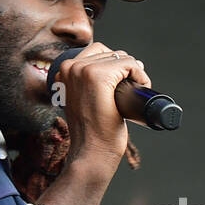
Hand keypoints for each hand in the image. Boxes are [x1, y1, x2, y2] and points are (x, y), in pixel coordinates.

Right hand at [57, 41, 151, 180]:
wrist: (91, 152)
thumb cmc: (91, 132)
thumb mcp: (81, 101)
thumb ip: (85, 85)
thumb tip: (113, 70)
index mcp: (64, 70)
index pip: (97, 52)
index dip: (115, 66)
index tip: (123, 84)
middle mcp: (71, 66)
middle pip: (109, 53)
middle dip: (126, 68)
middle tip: (131, 88)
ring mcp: (84, 70)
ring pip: (120, 57)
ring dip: (134, 71)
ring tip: (135, 91)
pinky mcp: (99, 76)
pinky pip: (129, 63)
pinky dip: (140, 74)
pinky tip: (140, 87)